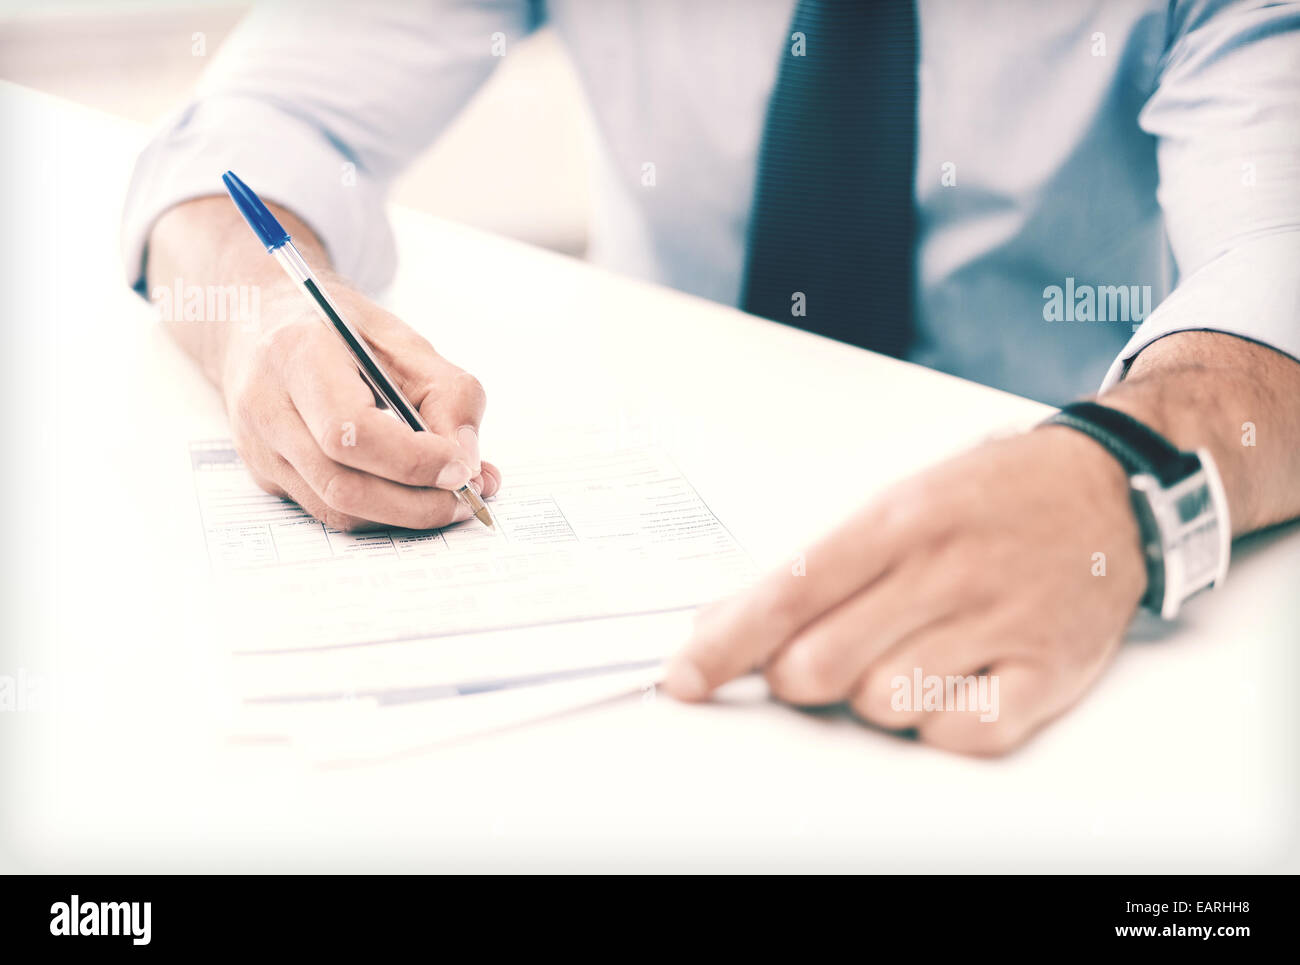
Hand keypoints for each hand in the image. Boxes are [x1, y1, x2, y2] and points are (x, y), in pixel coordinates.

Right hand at [221, 273, 500, 530]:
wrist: (261, 325)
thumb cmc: (343, 332)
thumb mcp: (406, 342)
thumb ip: (449, 396)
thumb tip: (467, 465)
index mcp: (298, 354)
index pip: (350, 430)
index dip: (413, 460)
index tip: (462, 467)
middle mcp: (265, 405)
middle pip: (341, 484)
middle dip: (416, 504)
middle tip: (467, 499)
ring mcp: (258, 447)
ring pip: (336, 509)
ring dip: (404, 516)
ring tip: (449, 498)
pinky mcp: (265, 474)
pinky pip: (329, 510)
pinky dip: (380, 512)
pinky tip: (413, 494)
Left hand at [663, 427, 1146, 754]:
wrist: (1107, 491)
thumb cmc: (988, 497)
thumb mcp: (896, 503)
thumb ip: (815, 567)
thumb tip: (725, 624)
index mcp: (898, 520)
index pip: (788, 592)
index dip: (725, 645)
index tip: (684, 678)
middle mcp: (947, 571)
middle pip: (822, 664)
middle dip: (796, 676)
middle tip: (816, 657)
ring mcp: (1001, 623)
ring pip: (883, 705)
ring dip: (873, 695)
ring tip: (907, 652)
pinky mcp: (1047, 673)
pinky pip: (958, 736)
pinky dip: (937, 724)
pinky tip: (951, 680)